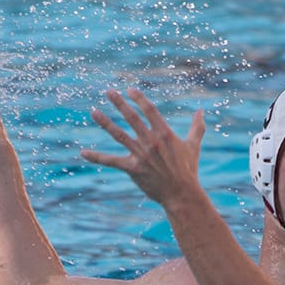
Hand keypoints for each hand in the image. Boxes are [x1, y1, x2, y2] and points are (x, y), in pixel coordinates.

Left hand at [83, 88, 206, 205]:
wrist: (182, 194)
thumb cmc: (188, 170)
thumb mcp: (193, 146)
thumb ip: (196, 127)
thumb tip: (201, 111)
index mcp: (165, 134)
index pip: (150, 110)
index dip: (139, 98)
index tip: (130, 90)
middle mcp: (151, 141)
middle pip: (132, 118)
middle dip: (119, 103)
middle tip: (109, 92)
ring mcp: (141, 154)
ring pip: (119, 134)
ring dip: (105, 122)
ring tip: (94, 111)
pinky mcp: (133, 169)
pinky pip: (112, 161)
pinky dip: (97, 157)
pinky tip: (83, 153)